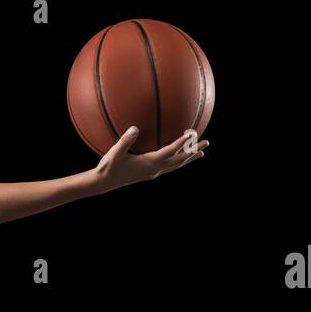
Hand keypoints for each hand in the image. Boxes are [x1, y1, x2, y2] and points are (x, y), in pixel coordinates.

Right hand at [94, 126, 208, 190]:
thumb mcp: (115, 153)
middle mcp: (154, 169)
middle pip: (179, 160)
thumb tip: (135, 128)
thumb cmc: (108, 166)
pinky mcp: (149, 174)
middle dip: (193, 152)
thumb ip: (125, 140)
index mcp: (149, 163)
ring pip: (175, 165)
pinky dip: (178, 162)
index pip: (170, 151)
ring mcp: (153, 173)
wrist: (104, 183)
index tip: (193, 134)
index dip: (182, 143)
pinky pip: (168, 167)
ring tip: (200, 153)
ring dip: (188, 159)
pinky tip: (179, 158)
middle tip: (206, 143)